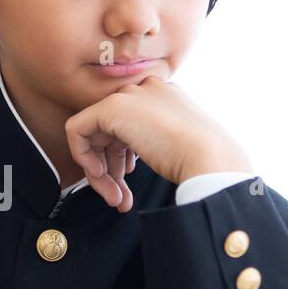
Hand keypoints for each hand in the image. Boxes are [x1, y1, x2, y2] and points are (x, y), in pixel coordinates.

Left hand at [64, 75, 251, 211]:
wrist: (211, 159)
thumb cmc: (203, 162)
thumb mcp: (176, 147)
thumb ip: (150, 144)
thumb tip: (122, 163)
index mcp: (163, 96)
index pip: (128, 124)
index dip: (122, 156)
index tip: (128, 179)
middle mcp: (145, 89)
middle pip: (109, 130)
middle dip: (110, 168)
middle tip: (119, 199)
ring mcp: (129, 95)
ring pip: (93, 134)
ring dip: (100, 172)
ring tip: (116, 199)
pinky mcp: (112, 106)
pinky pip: (77, 130)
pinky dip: (83, 157)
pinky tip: (100, 177)